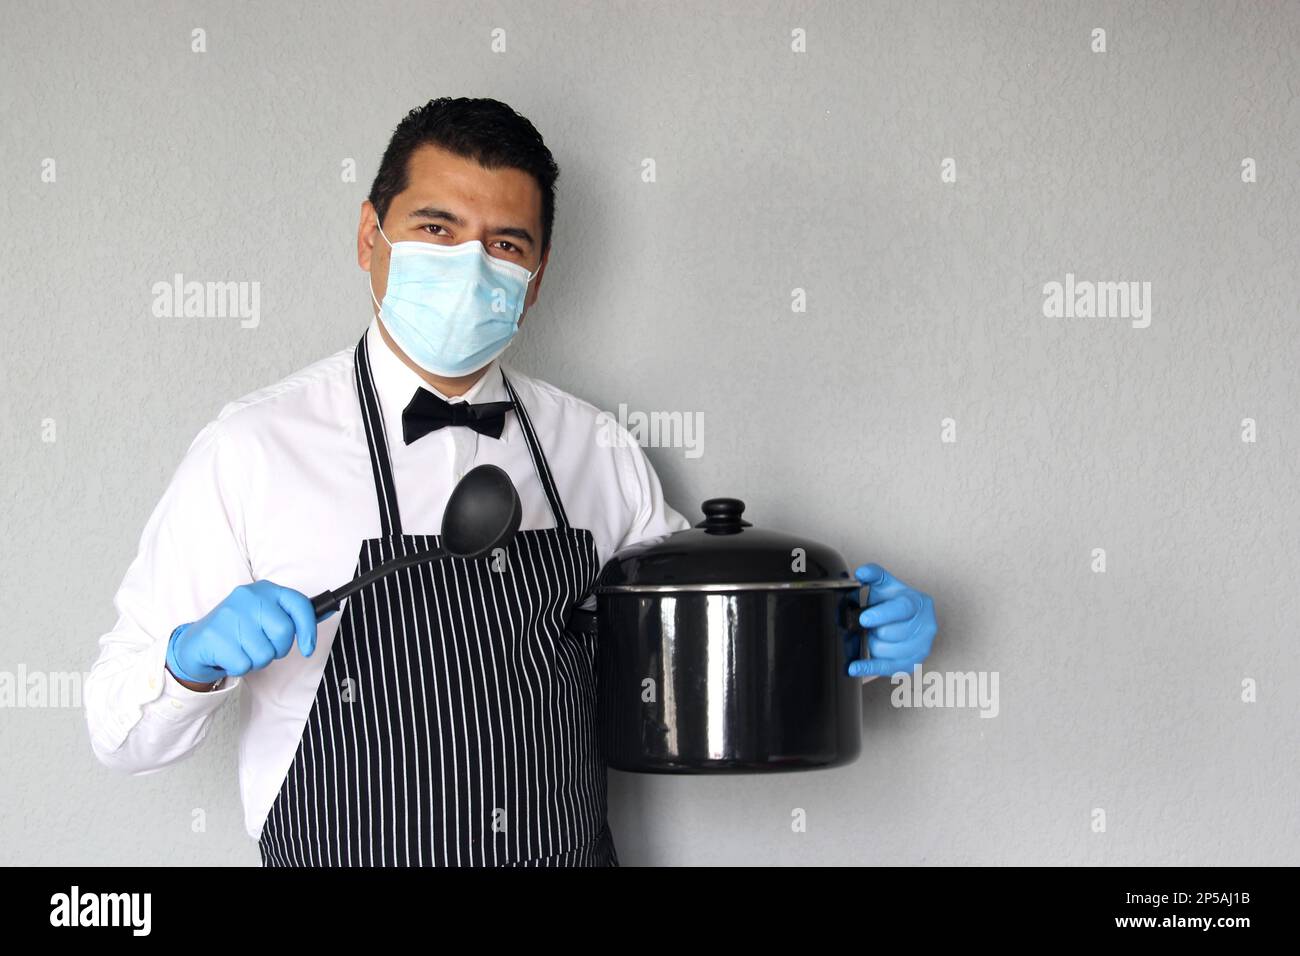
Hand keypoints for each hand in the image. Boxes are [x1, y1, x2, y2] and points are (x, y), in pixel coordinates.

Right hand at [166, 581, 318, 683]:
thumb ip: (294, 615)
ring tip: (243, 650)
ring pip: (264, 653)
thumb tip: (329, 610)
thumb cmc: (240, 630)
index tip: (308, 647)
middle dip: (278, 649)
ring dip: (257, 661)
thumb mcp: (266, 615)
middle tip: (263, 647)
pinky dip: (240, 667)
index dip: (308, 629)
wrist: (197, 642)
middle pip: (284, 633)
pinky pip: (244, 664)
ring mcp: (229, 615)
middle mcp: (248, 597)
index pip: (299, 604)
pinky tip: (230, 656)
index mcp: (265, 590)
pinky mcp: (214, 636)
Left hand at [847, 564, 935, 678]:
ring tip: (876, 635)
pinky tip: (854, 667)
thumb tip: (861, 572)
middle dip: (875, 629)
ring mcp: (922, 647)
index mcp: (919, 603)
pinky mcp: (913, 664)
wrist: (906, 620)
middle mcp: (927, 626)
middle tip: (871, 625)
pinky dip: (868, 667)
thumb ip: (874, 574)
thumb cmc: (893, 602)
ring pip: (887, 652)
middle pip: (892, 633)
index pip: (902, 609)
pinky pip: (887, 669)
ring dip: (874, 644)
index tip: (864, 618)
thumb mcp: (885, 585)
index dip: (882, 614)